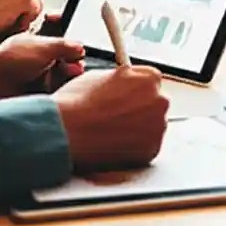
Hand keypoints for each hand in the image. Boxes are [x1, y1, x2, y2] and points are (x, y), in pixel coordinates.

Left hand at [0, 34, 85, 98]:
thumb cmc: (11, 59)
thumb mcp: (44, 47)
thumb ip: (65, 45)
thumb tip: (81, 48)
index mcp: (43, 47)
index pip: (66, 50)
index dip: (74, 54)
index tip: (78, 58)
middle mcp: (42, 63)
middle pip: (67, 66)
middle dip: (73, 69)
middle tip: (73, 70)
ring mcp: (39, 79)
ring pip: (62, 82)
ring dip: (66, 82)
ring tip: (65, 83)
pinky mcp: (36, 95)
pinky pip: (54, 96)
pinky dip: (59, 95)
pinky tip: (59, 94)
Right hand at [52, 67, 169, 170]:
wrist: (65, 132)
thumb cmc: (76, 104)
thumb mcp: (100, 75)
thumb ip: (121, 77)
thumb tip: (124, 81)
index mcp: (149, 78)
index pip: (151, 80)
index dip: (134, 89)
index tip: (126, 96)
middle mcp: (159, 101)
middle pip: (154, 103)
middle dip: (139, 108)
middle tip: (116, 115)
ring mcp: (157, 127)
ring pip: (151, 125)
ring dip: (138, 127)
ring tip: (111, 130)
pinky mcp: (151, 150)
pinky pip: (146, 146)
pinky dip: (134, 146)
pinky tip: (114, 142)